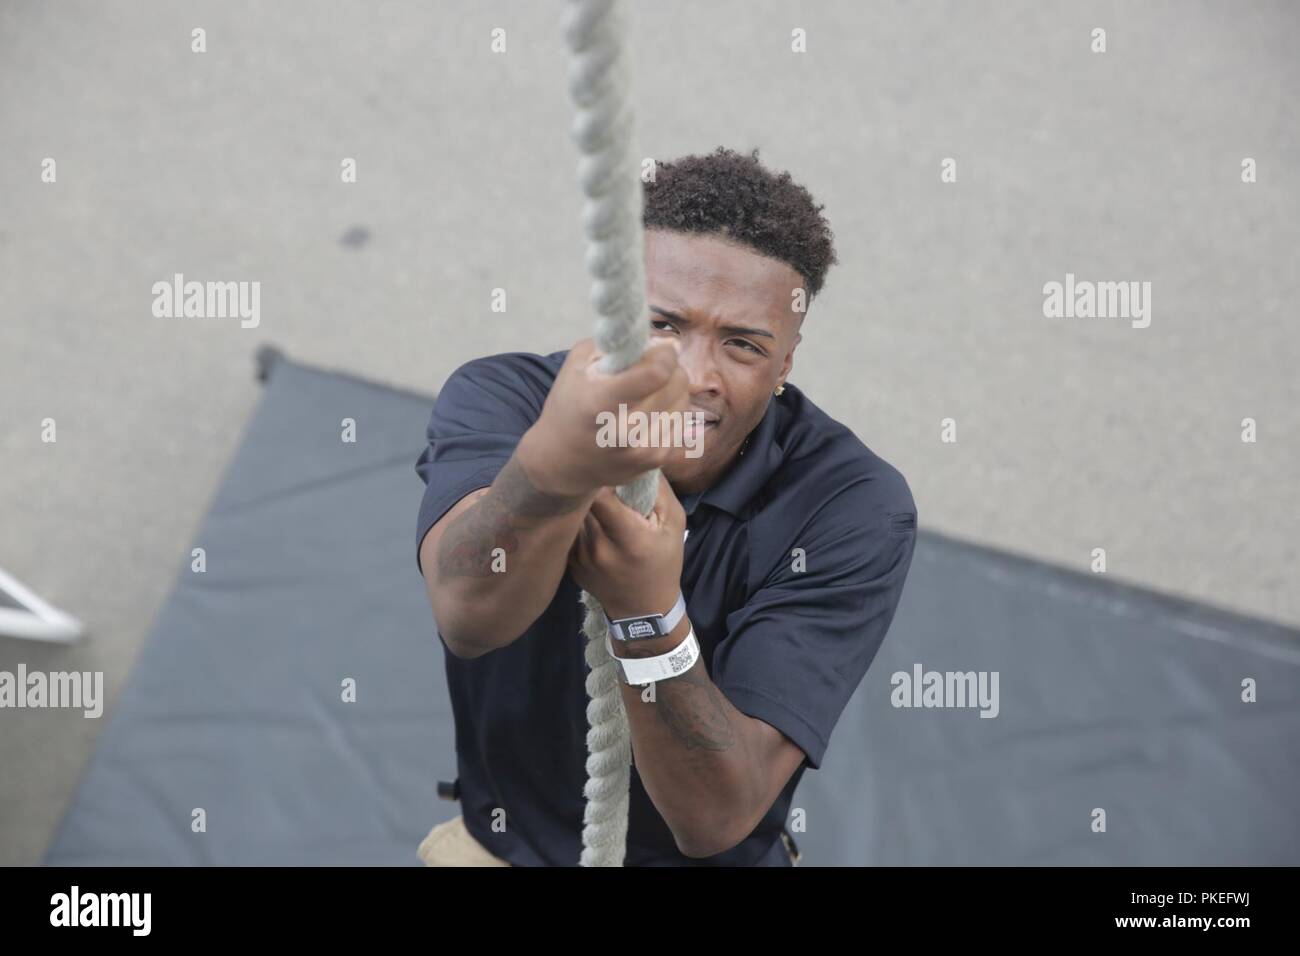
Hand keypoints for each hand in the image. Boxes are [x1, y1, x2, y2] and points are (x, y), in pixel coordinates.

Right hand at [518, 337, 690, 497]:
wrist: (562, 464)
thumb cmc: (567, 408)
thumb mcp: (575, 367)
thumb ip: (613, 346)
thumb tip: (661, 341)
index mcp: (600, 403)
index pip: (656, 372)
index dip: (665, 353)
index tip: (661, 347)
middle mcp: (624, 431)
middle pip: (676, 383)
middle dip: (671, 367)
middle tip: (654, 367)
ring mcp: (643, 450)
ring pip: (684, 402)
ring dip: (673, 390)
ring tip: (649, 392)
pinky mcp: (656, 461)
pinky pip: (682, 423)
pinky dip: (671, 412)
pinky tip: (651, 412)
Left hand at [567, 473, 685, 619]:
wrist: (642, 610)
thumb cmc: (663, 562)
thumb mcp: (674, 523)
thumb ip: (658, 489)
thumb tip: (637, 457)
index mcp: (628, 537)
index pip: (600, 493)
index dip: (600, 474)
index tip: (606, 465)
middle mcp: (599, 548)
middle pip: (582, 500)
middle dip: (588, 483)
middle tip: (596, 471)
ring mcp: (580, 557)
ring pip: (572, 513)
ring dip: (580, 500)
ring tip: (591, 494)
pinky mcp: (570, 563)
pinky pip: (569, 529)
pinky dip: (576, 520)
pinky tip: (588, 519)